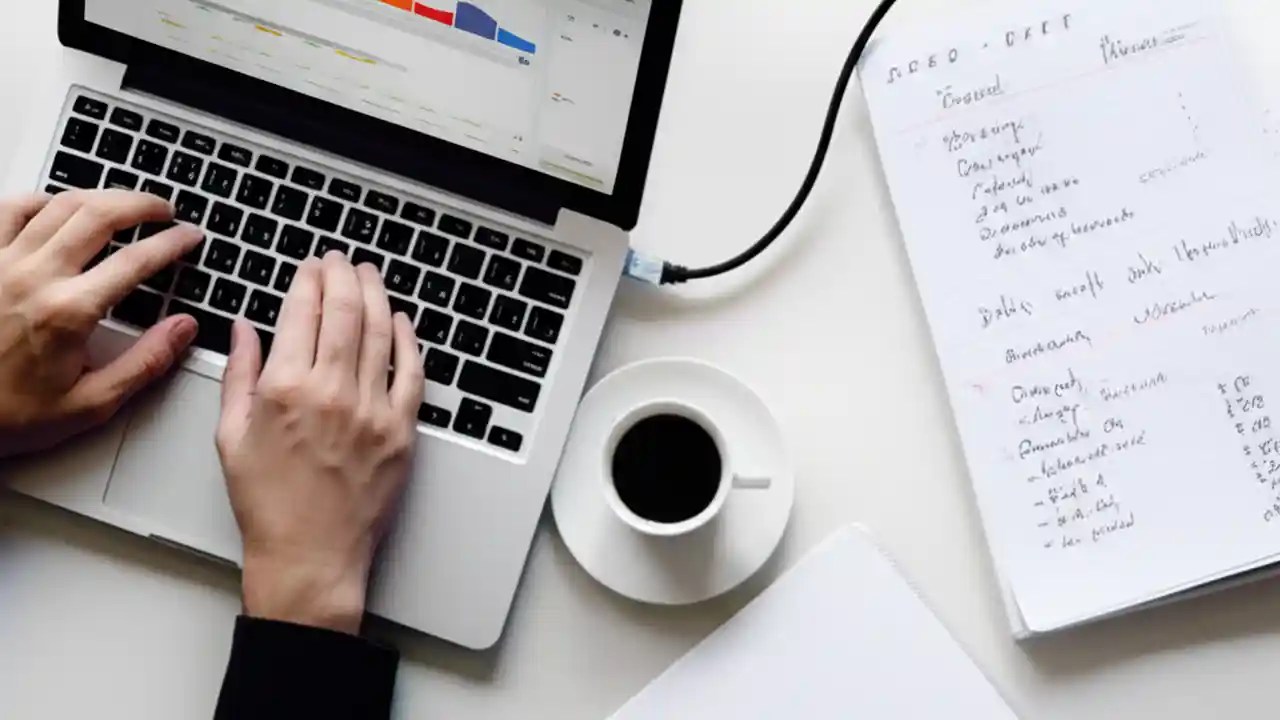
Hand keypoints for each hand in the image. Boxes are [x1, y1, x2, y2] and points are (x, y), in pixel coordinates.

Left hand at [0, 190, 201, 458]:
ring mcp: (1, 262)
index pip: (136, 260)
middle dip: (141, 204)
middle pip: (99, 214)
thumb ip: (144, 363)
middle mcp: (34, 277)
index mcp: (68, 312)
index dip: (173, 242)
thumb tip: (182, 329)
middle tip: (164, 209)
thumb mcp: (89, 404)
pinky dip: (41, 200)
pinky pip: (10, 209)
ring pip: (58, 204)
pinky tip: (58, 207)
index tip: (191, 236)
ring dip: (99, 196)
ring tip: (122, 203)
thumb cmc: (7, 414)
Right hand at [217, 253, 422, 634]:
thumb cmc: (267, 504)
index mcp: (284, 390)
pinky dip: (407, 340)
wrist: (310, 556)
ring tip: (370, 275)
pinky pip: (412, 372)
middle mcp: (332, 393)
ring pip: (381, 332)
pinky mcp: (402, 431)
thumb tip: (244, 328)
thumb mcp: (230, 436)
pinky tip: (400, 322)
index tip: (310, 267)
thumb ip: (238, 374)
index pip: (302, 312)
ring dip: (376, 295)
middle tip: (341, 260)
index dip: (308, 280)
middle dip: (343, 275)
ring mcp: (372, 410)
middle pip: (346, 311)